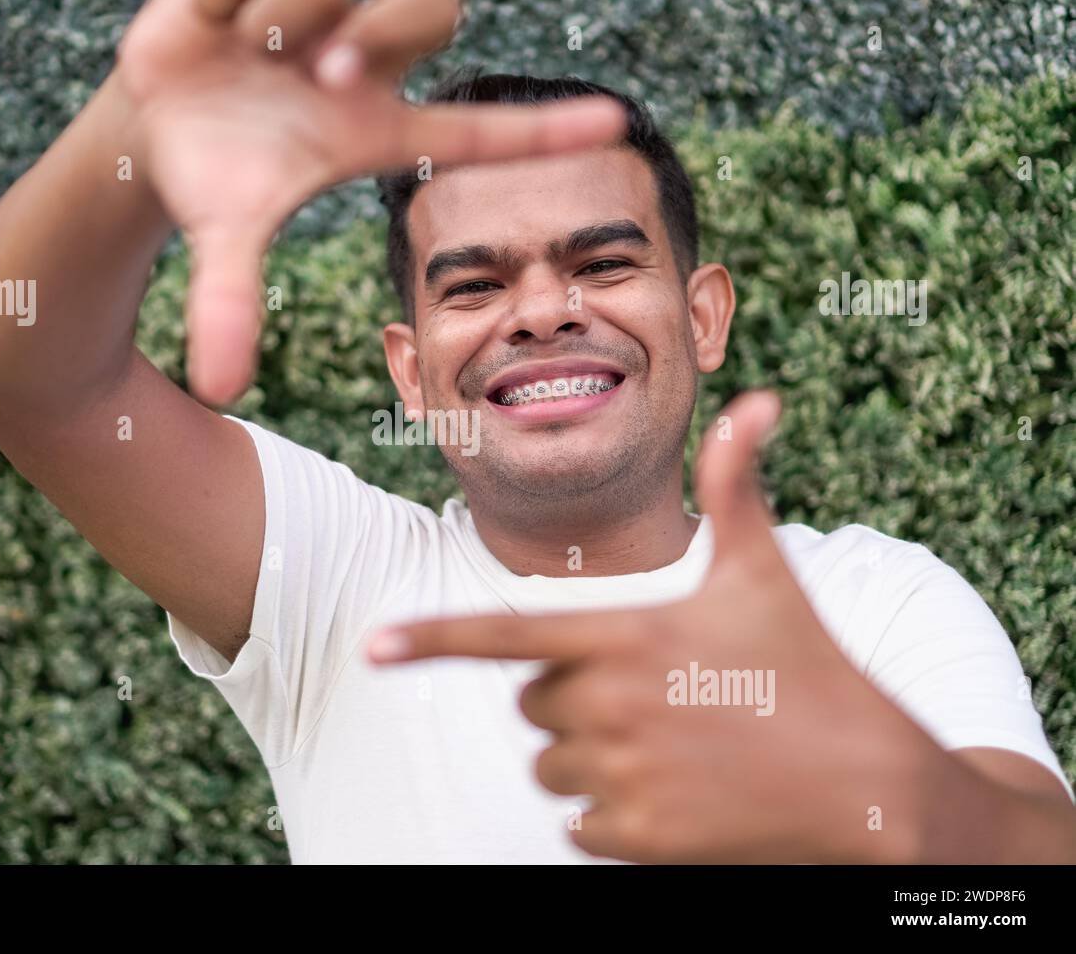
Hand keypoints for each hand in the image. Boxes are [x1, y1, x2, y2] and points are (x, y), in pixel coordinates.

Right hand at [116, 0, 627, 403]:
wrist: (156, 116)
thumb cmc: (214, 177)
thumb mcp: (225, 233)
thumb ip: (229, 301)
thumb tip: (217, 389)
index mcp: (378, 129)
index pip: (480, 132)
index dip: (545, 132)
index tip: (617, 128)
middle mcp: (370, 64)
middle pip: (429, 13)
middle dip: (379, 43)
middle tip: (325, 78)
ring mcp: (333, 9)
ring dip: (313, 7)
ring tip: (260, 40)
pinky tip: (231, 15)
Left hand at [369, 390, 942, 862]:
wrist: (865, 781)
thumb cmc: (807, 664)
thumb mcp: (764, 571)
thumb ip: (737, 485)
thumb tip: (759, 401)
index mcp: (622, 634)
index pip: (500, 636)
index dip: (429, 641)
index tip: (372, 647)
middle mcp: (608, 705)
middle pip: (531, 704)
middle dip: (571, 698)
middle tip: (650, 694)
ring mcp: (620, 776)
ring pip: (550, 767)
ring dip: (590, 758)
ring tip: (669, 743)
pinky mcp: (636, 838)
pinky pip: (576, 826)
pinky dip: (609, 815)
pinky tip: (673, 796)